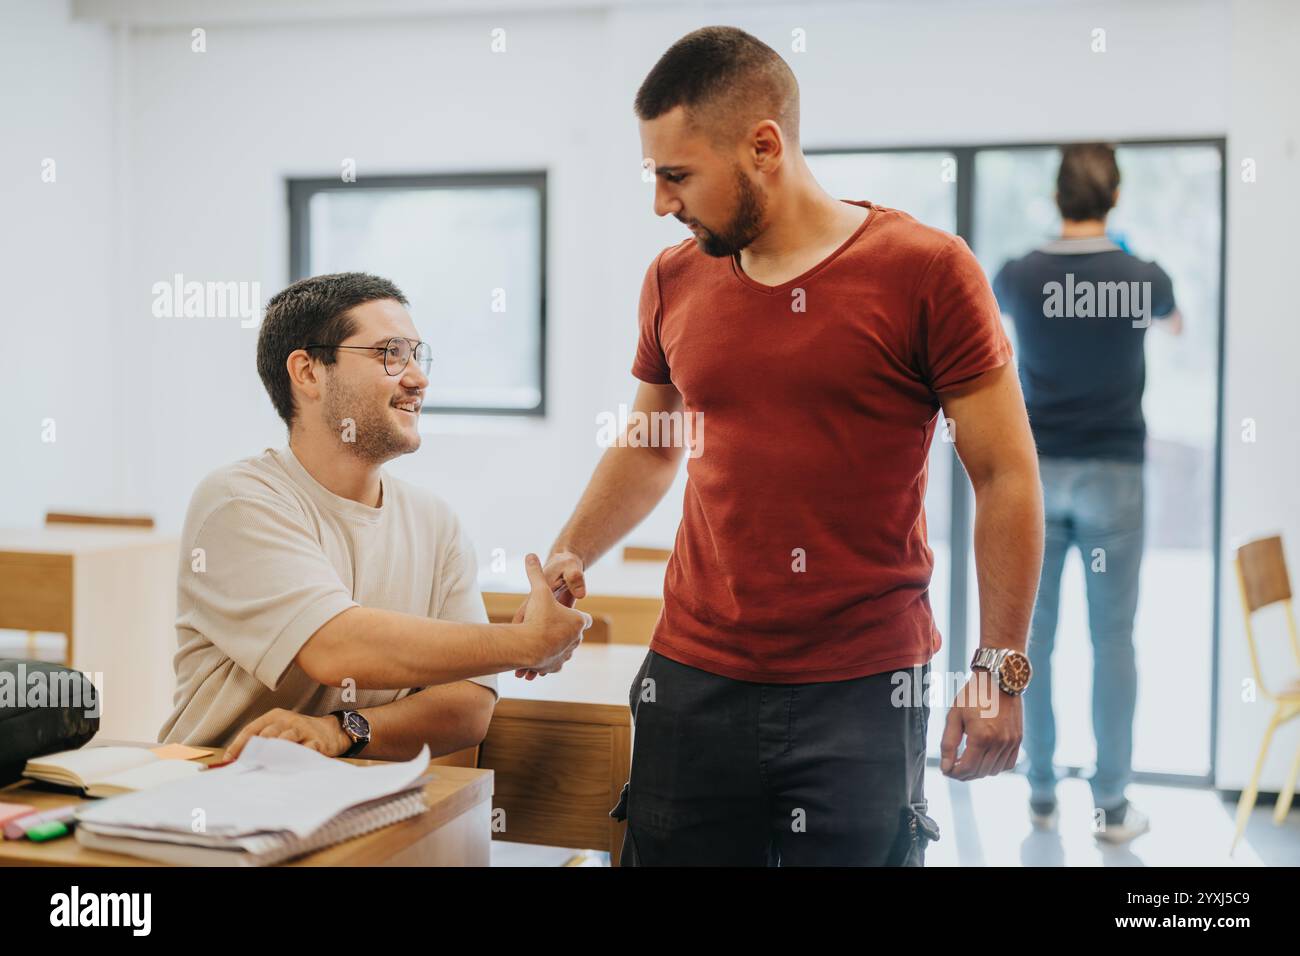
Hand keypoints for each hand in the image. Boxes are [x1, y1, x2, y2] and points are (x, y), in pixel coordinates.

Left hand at [224, 707, 350, 760]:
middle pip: (268, 733)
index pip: (252, 729)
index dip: (238, 744)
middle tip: (245, 764)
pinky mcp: (317, 742)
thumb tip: (237, 759)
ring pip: (286, 740)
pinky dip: (295, 760)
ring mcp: (304, 731)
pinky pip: (305, 751)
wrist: (332, 730)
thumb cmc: (300, 733)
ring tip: (263, 766)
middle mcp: (289, 721)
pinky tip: (287, 768)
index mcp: (276, 716)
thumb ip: (263, 741)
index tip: (228, 759)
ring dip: (273, 754)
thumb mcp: (281, 729)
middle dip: (255, 750)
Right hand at [512, 550, 587, 678]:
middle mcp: (576, 639)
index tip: (566, 612)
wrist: (528, 647)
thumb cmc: (537, 617)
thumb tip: (530, 555)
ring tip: (543, 641)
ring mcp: (566, 655)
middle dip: (563, 630)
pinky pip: (554, 663)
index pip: (583, 618)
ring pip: (564, 649)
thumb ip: (536, 574)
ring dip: (556, 645)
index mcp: (578, 621)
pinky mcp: (554, 667)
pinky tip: (540, 656)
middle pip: (573, 634)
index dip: (574, 615)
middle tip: (549, 626)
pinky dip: (548, 659)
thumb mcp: (538, 591)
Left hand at [939, 671, 1022, 780]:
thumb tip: (945, 767)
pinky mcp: (1018, 740)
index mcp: (981, 737)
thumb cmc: (973, 695)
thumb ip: (948, 744)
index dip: (954, 774)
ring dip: (979, 771)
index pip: (967, 768)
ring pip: (994, 771)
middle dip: (964, 774)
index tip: (946, 770)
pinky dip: (995, 766)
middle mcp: (999, 743)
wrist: (999, 679)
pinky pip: (1008, 764)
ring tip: (967, 762)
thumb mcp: (954, 716)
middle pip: (980, 772)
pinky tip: (984, 758)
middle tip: (953, 767)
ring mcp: (1011, 742)